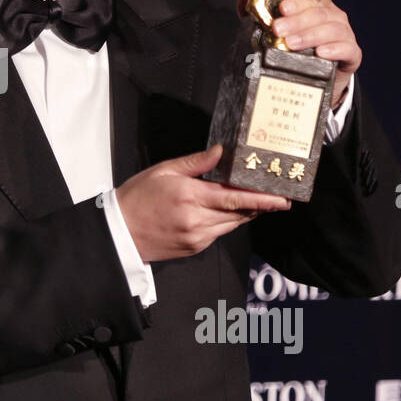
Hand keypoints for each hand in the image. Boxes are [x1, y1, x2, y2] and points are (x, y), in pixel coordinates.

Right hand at [115, 145, 290, 262]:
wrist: (119, 232)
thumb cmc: (137, 198)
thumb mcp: (163, 171)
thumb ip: (195, 163)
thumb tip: (220, 152)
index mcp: (189, 196)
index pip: (235, 197)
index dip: (262, 198)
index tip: (281, 197)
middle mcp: (196, 220)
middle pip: (239, 213)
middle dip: (262, 207)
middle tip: (280, 200)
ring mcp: (196, 237)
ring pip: (232, 225)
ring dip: (246, 214)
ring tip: (259, 204)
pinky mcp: (194, 248)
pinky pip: (218, 233)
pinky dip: (226, 222)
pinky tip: (226, 213)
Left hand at [271, 0, 360, 103]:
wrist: (320, 77)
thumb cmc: (299, 49)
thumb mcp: (281, 33)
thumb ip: (261, 17)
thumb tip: (243, 6)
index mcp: (316, 6)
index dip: (296, 2)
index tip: (281, 8)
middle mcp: (333, 17)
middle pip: (319, 13)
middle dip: (297, 21)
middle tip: (278, 29)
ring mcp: (345, 34)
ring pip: (332, 29)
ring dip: (310, 35)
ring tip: (292, 43)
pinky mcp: (352, 54)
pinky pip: (347, 49)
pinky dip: (335, 49)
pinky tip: (321, 53)